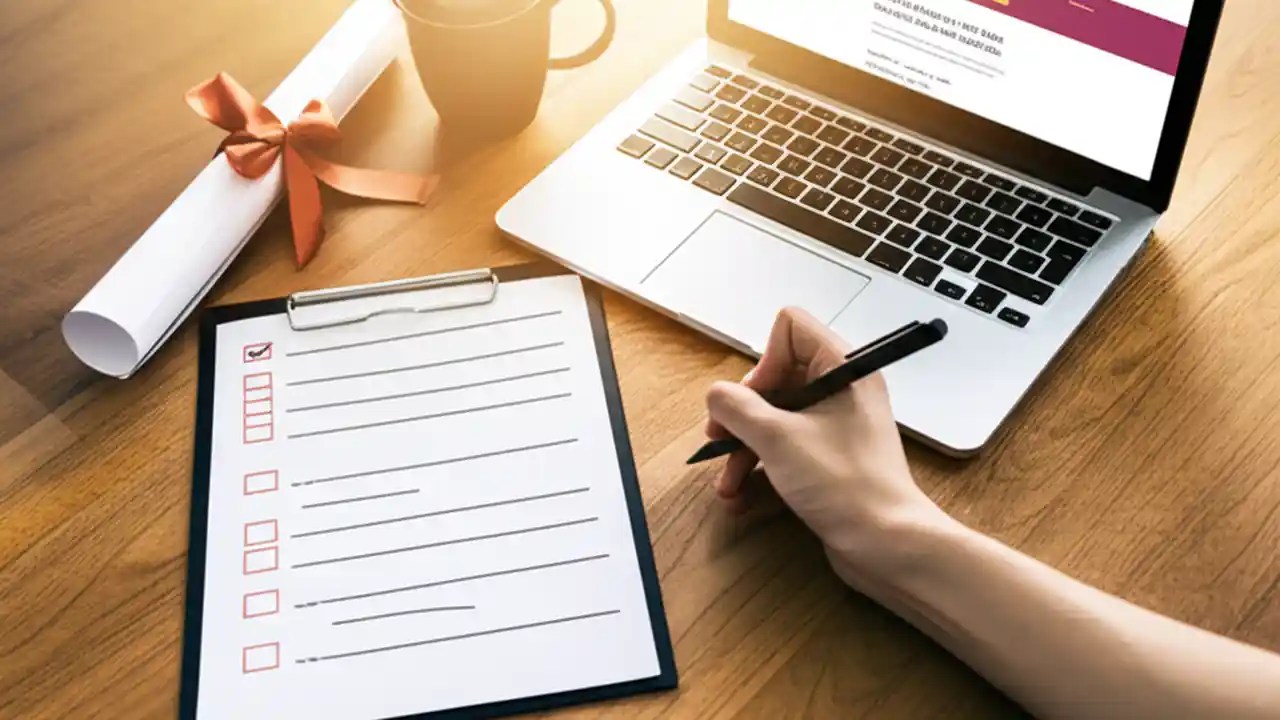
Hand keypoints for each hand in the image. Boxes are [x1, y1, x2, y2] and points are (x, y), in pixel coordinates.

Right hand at [703, 308, 950, 584]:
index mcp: (842, 369)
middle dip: (741, 413)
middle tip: (719, 438)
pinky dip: (759, 470)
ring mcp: (835, 427)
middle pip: (775, 378)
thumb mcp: (778, 439)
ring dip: (742, 449)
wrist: (887, 545)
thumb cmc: (846, 485)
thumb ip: (737, 407)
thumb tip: (716, 395)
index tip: (756, 399)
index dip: (765, 359)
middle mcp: (841, 392)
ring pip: (774, 419)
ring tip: (726, 484)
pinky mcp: (828, 460)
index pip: (791, 328)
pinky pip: (784, 450)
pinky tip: (740, 497)